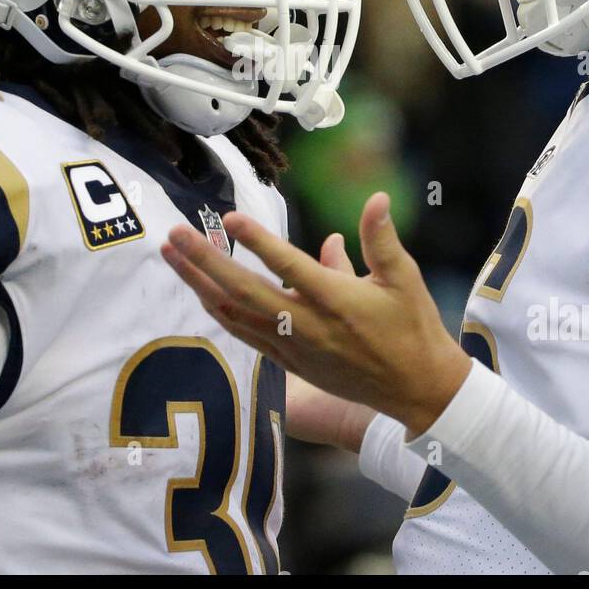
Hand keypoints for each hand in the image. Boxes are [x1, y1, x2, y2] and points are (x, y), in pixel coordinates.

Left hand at [161, 192, 471, 436]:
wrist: (417, 390)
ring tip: (172, 255)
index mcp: (337, 300)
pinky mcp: (290, 363)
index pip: (289, 266)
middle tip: (174, 233)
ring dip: (199, 284)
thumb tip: (375, 198)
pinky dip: (218, 310)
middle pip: (245, 291)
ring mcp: (294, 347)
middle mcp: (308, 326)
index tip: (230, 218)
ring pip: (235, 314)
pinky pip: (244, 333)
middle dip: (205, 261)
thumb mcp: (404, 278)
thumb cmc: (413, 327)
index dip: (258, 242)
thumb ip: (381, 238)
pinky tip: (199, 291)